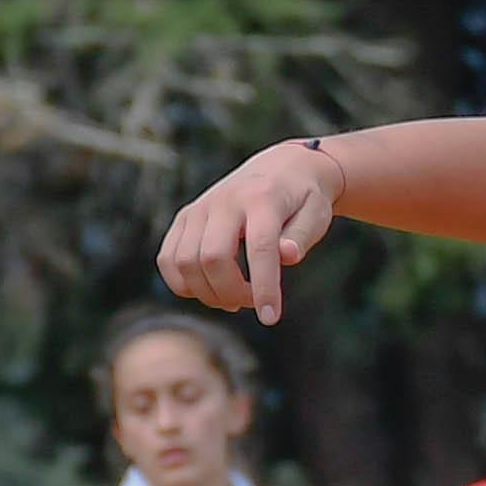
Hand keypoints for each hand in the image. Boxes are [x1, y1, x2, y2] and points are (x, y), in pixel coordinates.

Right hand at [156, 139, 346, 323]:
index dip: (263, 287)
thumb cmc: (303, 198)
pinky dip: (183, 284)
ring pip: (185, 262)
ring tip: (233, 298)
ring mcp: (200, 208)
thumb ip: (302, 236)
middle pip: (211, 258)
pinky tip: (209, 289)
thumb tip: (287, 256)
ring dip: (208, 293)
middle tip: (252, 302)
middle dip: (231, 292)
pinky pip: (168, 259)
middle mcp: (225, 200)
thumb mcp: (317, 213)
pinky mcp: (185, 217)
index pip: (259, 248)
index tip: (271, 318)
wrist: (281, 168)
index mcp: (262, 197)